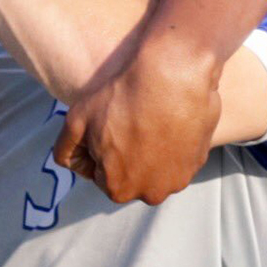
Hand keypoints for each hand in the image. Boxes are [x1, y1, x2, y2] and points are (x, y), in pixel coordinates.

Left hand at [52, 39, 221, 205]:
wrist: (173, 73)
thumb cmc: (121, 97)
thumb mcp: (77, 121)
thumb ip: (66, 150)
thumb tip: (70, 164)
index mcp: (118, 189)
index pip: (101, 175)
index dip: (99, 149)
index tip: (106, 127)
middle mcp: (152, 192)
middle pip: (130, 174)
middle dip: (125, 153)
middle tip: (127, 121)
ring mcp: (180, 178)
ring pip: (156, 166)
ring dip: (150, 150)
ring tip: (148, 118)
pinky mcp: (201, 160)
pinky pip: (179, 155)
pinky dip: (172, 141)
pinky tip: (167, 118)